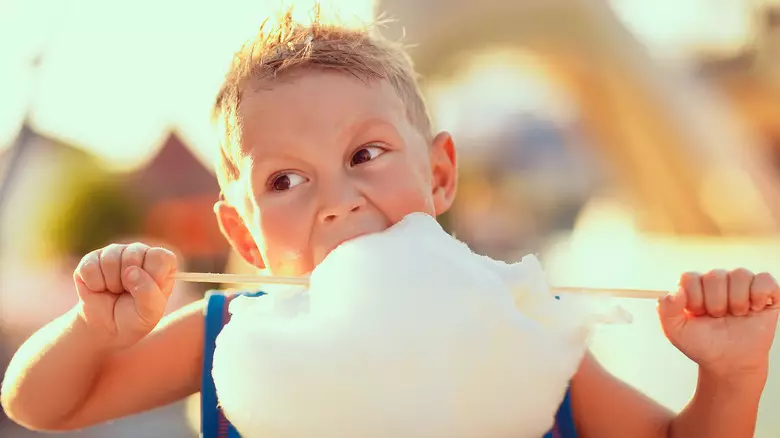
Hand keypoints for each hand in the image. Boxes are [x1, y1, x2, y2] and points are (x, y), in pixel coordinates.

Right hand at [73, 242, 176, 349]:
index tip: (147, 291)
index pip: (161, 257)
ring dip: (111, 283)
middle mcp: (140, 252)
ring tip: (114, 291)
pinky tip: (99, 289)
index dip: (153, 276)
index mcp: (161, 263)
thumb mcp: (149, 313)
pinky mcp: (92, 259)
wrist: (105, 327)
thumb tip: (131, 271)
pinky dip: (94, 284)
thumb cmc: (134, 318)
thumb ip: (148, 294)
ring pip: (110, 259)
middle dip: (128, 281)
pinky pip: (90, 267)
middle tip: (128, 293)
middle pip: (133, 254)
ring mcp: (115, 252)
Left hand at [657, 269, 778, 378]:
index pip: (690, 277)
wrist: (729, 363)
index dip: (694, 298)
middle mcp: (718, 282)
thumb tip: (673, 293)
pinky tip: (754, 309)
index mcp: (695, 287)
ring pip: (740, 274)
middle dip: (715, 303)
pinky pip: (765, 279)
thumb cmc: (703, 344)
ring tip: (736, 315)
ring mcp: (742, 286)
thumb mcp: (675, 331)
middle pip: (715, 275)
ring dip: (737, 301)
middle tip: (718, 318)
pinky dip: (759, 294)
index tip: (698, 315)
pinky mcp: (766, 293)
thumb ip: (666, 310)